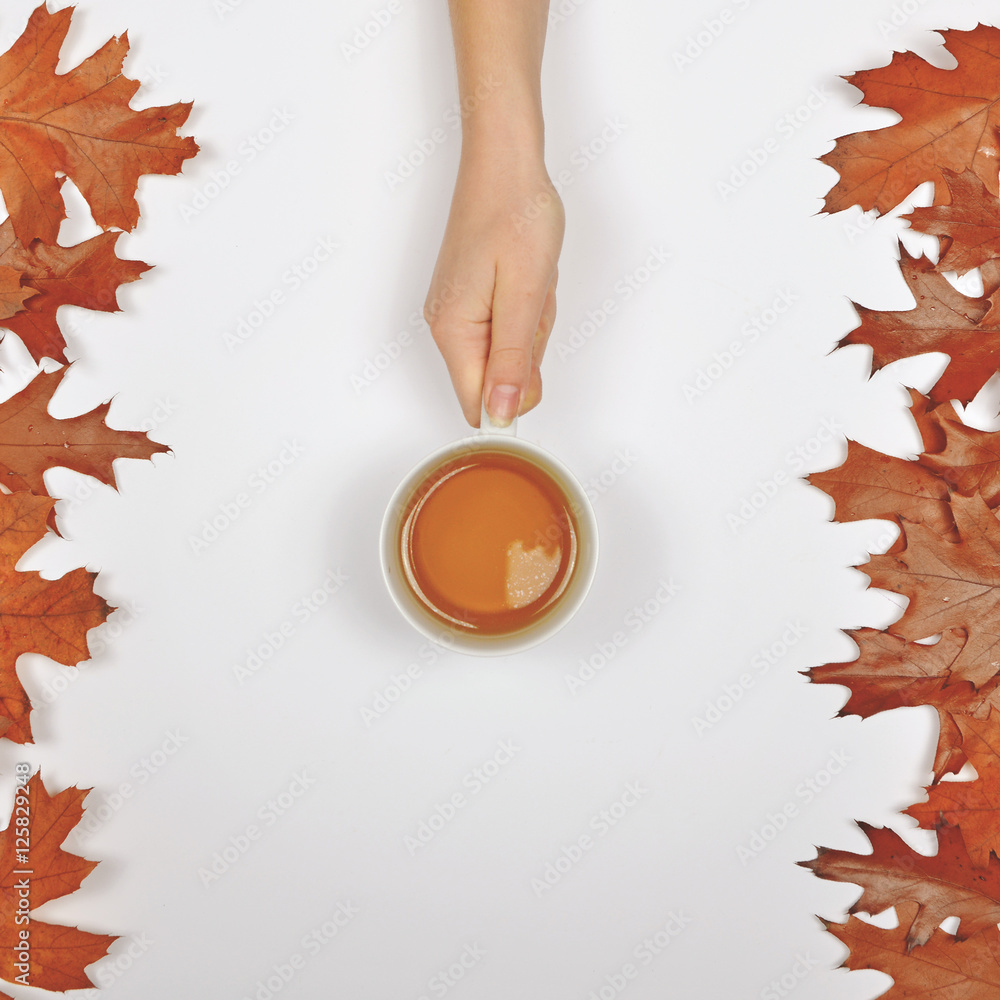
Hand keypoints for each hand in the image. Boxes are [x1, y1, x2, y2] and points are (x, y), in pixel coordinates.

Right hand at [424, 148, 564, 427]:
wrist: (506, 163)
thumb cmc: (515, 215)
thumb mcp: (524, 296)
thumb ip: (511, 361)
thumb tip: (500, 415)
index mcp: (454, 331)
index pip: (478, 404)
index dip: (514, 395)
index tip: (531, 350)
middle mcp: (447, 326)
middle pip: (498, 379)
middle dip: (529, 349)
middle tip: (534, 302)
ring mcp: (458, 312)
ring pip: (508, 352)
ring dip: (531, 325)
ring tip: (531, 281)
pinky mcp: (471, 300)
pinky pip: (508, 328)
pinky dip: (527, 309)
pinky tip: (526, 277)